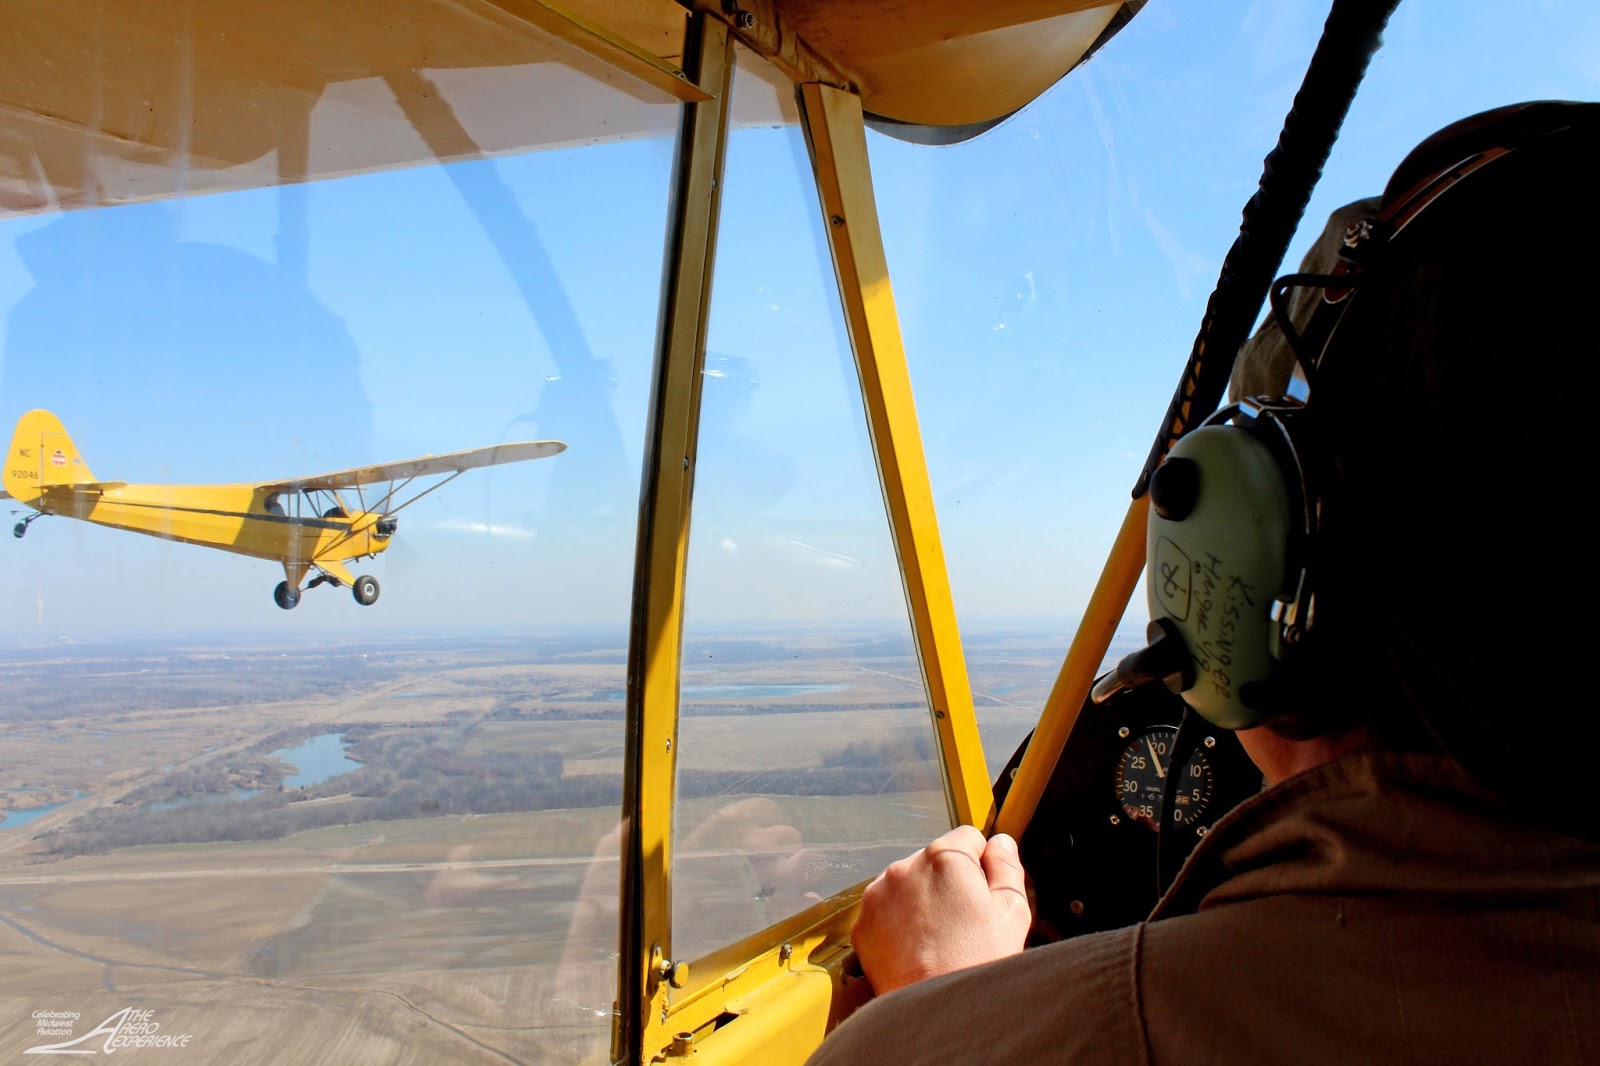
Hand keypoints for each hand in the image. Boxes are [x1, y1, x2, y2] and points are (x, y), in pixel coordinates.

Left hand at [851, 826, 1030, 995]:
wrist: (937, 1011)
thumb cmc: (975, 964)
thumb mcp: (1011, 911)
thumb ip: (1006, 866)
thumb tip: (1000, 844)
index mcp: (944, 857)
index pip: (968, 837)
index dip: (981, 864)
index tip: (982, 890)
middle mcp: (905, 866)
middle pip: (935, 860)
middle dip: (949, 882)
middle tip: (963, 922)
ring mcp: (879, 894)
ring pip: (908, 883)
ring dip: (922, 899)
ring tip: (939, 938)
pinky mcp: (863, 921)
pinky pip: (886, 909)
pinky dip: (899, 921)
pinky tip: (918, 946)